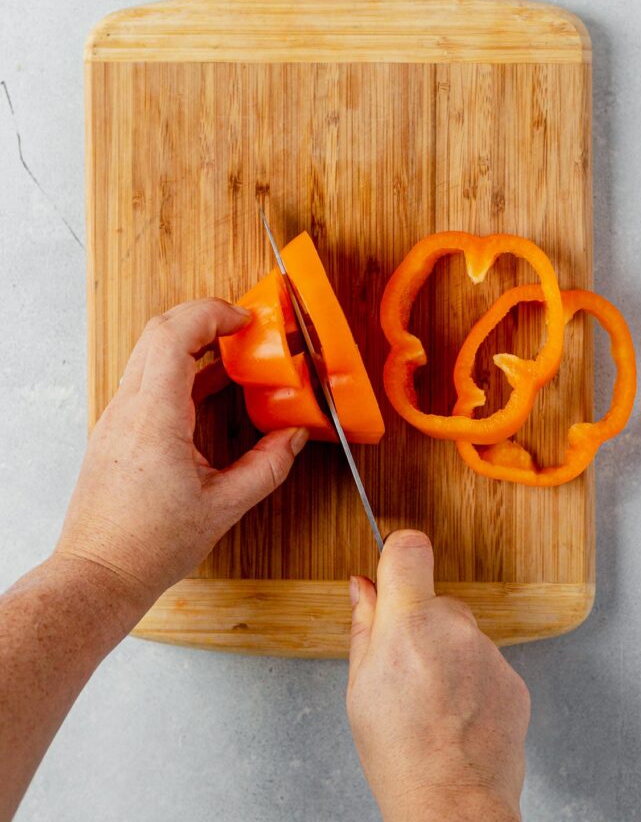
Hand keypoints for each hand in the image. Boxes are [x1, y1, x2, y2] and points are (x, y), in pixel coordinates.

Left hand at [55, 298, 307, 617]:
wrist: (99, 574)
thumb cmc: (146, 547)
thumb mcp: (222, 506)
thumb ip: (267, 466)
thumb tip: (294, 437)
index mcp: (153, 417)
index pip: (174, 335)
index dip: (212, 314)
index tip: (245, 319)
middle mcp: (128, 408)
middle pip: (159, 332)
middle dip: (205, 319)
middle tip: (243, 330)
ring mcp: (117, 417)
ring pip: (150, 354)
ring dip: (192, 346)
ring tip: (233, 360)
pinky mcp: (116, 430)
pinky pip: (147, 382)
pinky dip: (179, 373)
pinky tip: (208, 393)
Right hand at [347, 531, 529, 821]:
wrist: (451, 806)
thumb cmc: (398, 753)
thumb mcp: (360, 686)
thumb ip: (365, 626)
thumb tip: (363, 587)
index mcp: (409, 621)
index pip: (409, 548)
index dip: (397, 555)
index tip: (392, 570)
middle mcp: (456, 627)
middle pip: (435, 599)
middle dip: (419, 623)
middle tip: (403, 671)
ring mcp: (490, 653)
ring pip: (461, 634)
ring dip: (447, 655)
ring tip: (431, 705)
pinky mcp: (514, 678)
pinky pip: (485, 663)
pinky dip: (472, 681)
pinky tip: (456, 717)